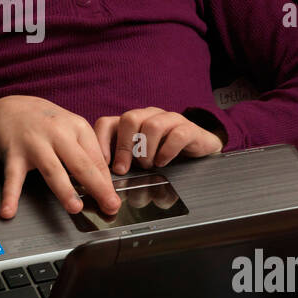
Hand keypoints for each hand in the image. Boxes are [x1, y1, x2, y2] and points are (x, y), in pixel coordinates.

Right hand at [0, 95, 119, 220]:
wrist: (9, 108)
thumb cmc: (45, 122)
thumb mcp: (71, 128)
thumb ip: (88, 151)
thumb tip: (105, 182)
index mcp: (77, 127)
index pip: (96, 159)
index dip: (107, 182)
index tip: (114, 201)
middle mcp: (57, 133)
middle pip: (80, 163)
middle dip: (97, 186)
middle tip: (109, 205)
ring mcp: (34, 143)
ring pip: (52, 169)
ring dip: (64, 190)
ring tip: (74, 207)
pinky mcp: (13, 153)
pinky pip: (13, 176)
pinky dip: (10, 195)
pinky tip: (10, 211)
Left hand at [93, 108, 223, 172]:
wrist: (197, 152)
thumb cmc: (161, 155)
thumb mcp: (137, 159)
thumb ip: (121, 163)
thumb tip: (104, 182)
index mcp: (132, 122)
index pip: (107, 123)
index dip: (101, 142)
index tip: (104, 164)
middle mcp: (149, 116)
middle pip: (130, 119)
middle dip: (124, 147)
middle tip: (124, 169)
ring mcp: (170, 119)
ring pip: (153, 126)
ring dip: (146, 151)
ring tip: (148, 165)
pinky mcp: (189, 129)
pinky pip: (177, 135)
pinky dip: (167, 152)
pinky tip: (163, 162)